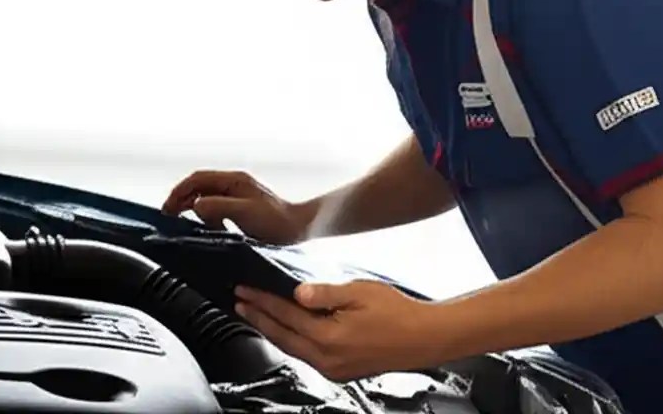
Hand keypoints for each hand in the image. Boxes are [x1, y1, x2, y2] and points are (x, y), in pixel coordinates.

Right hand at [160, 170, 309, 244]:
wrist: (301, 228)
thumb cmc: (276, 222)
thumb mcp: (245, 213)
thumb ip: (218, 207)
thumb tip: (195, 206)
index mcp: (234, 180)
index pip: (197, 179)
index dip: (179, 192)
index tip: (168, 209)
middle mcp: (234, 183)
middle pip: (199, 185)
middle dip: (182, 199)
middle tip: (170, 218)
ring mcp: (238, 194)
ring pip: (207, 196)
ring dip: (194, 208)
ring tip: (186, 224)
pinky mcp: (242, 207)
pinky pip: (217, 207)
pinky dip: (207, 216)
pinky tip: (209, 229)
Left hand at [234, 280, 446, 381]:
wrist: (424, 338)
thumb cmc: (397, 312)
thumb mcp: (359, 292)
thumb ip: (324, 294)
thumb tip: (295, 293)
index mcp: (329, 337)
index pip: (285, 315)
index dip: (262, 301)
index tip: (244, 290)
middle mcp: (327, 358)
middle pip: (281, 336)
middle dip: (257, 318)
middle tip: (239, 302)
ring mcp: (333, 369)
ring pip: (291, 348)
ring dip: (271, 330)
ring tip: (255, 315)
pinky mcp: (340, 372)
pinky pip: (305, 355)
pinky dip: (290, 341)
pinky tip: (286, 331)